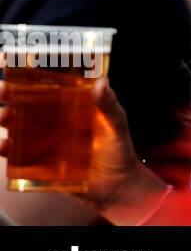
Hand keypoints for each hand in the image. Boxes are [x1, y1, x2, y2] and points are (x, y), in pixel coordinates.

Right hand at [0, 77, 164, 222]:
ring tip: (4, 117)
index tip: (14, 64)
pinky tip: (4, 145)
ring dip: (6, 119)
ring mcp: (45, 141)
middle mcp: (55, 120)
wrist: (116, 186)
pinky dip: (7, 149)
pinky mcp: (39, 162)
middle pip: (26, 103)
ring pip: (18, 126)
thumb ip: (109, 104)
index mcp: (72, 105)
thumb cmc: (118, 150)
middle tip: (3, 90)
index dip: (30, 75)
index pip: (48, 85)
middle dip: (10, 95)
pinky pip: (17, 154)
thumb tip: (101, 82)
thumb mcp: (116, 123)